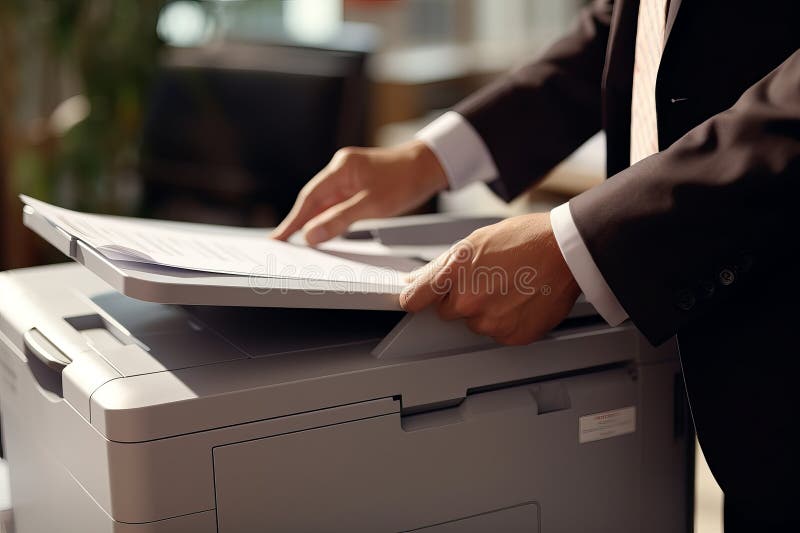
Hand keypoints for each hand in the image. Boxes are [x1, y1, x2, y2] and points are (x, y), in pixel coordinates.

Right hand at [271, 140, 447, 244]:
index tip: (278, 237)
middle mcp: (341, 170)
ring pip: (324, 204)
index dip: (292, 220)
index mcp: (341, 168)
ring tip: (298, 243)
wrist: (428, 166)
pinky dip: (329, 218)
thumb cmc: (405, 180)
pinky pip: (336, 204)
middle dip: (298, 223)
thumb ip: (340, 220)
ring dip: (314, 222)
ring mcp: (348, 177)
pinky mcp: (357, 185)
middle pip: (313, 200)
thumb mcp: (372, 205)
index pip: (309, 198)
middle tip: (282, 244)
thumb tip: (312, 235)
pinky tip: (323, 231)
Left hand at [400, 213, 580, 344]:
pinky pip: (500, 333)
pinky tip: (520, 300)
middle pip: (449, 313)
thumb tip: (416, 280)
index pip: (415, 299)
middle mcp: (469, 301)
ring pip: (477, 324)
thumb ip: (441, 266)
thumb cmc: (526, 240)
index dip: (418, 298)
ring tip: (510, 287)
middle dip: (463, 299)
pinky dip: (508, 321)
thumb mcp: (475, 242)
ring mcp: (491, 322)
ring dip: (488, 311)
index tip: (418, 298)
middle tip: (489, 280)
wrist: (566, 251)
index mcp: (455, 274)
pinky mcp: (512, 335)